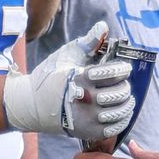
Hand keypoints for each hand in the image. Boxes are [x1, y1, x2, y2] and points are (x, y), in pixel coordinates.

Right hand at [1, 21, 132, 139]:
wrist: (31, 105)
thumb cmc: (50, 77)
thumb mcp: (66, 56)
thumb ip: (87, 42)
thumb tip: (103, 27)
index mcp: (81, 78)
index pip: (114, 73)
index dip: (123, 69)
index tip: (124, 69)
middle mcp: (86, 99)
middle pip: (120, 92)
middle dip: (124, 86)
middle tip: (122, 84)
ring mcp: (87, 118)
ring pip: (120, 110)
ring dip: (126, 103)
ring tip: (126, 98)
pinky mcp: (87, 132)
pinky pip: (114, 128)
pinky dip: (122, 119)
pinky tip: (121, 111)